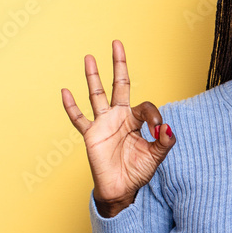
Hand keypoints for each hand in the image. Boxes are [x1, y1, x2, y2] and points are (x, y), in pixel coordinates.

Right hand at [61, 40, 175, 217]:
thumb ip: (164, 142)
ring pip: (97, 95)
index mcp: (136, 120)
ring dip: (93, 77)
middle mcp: (119, 117)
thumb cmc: (138, 172)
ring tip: (89, 57)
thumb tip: (166, 127)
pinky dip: (71, 106)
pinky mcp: (91, 135)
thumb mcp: (156, 156)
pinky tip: (65, 92)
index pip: (146, 107)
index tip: (157, 130)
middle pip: (119, 85)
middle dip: (119, 65)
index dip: (153, 116)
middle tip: (117, 43)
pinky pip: (78, 119)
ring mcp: (103, 124)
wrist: (121, 189)